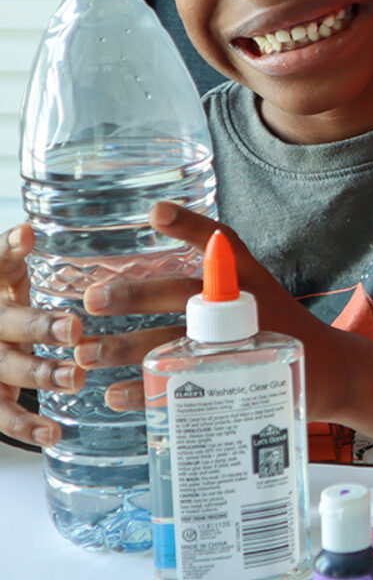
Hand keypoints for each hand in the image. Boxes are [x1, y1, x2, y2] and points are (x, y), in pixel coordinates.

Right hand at [0, 223, 82, 446]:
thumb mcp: (1, 272)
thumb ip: (9, 253)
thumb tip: (26, 230)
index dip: (11, 258)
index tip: (34, 251)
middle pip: (6, 326)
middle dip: (38, 328)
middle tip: (75, 329)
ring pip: (5, 371)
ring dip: (39, 375)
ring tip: (75, 378)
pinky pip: (1, 413)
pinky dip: (24, 425)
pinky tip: (52, 432)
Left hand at [87, 202, 344, 419]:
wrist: (334, 374)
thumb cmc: (283, 330)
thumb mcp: (259, 296)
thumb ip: (215, 288)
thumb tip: (137, 286)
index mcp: (251, 279)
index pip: (222, 243)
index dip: (189, 226)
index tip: (155, 212)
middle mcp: (244, 306)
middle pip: (183, 293)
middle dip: (134, 294)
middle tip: (92, 299)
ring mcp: (239, 344)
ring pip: (172, 342)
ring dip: (124, 347)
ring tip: (85, 354)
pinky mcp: (237, 381)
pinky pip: (181, 385)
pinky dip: (143, 390)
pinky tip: (113, 394)